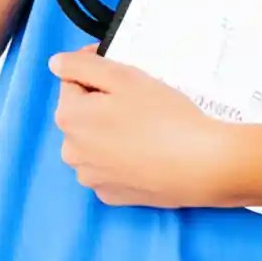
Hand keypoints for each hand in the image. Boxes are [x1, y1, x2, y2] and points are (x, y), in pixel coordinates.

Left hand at [49, 46, 236, 208]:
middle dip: (101, 103)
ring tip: (143, 127)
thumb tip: (57, 64)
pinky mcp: (112, 196)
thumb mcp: (122, 77)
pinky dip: (121, 158)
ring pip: (94, 143)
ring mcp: (91, 177)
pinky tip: (145, 152)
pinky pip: (109, 168)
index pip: (71, 82)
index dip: (95, 70)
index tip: (121, 68)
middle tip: (137, 100)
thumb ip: (81, 65)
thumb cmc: (164, 116)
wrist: (205, 165)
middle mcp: (71, 151)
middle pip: (81, 115)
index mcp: (69, 118)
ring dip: (109, 131)